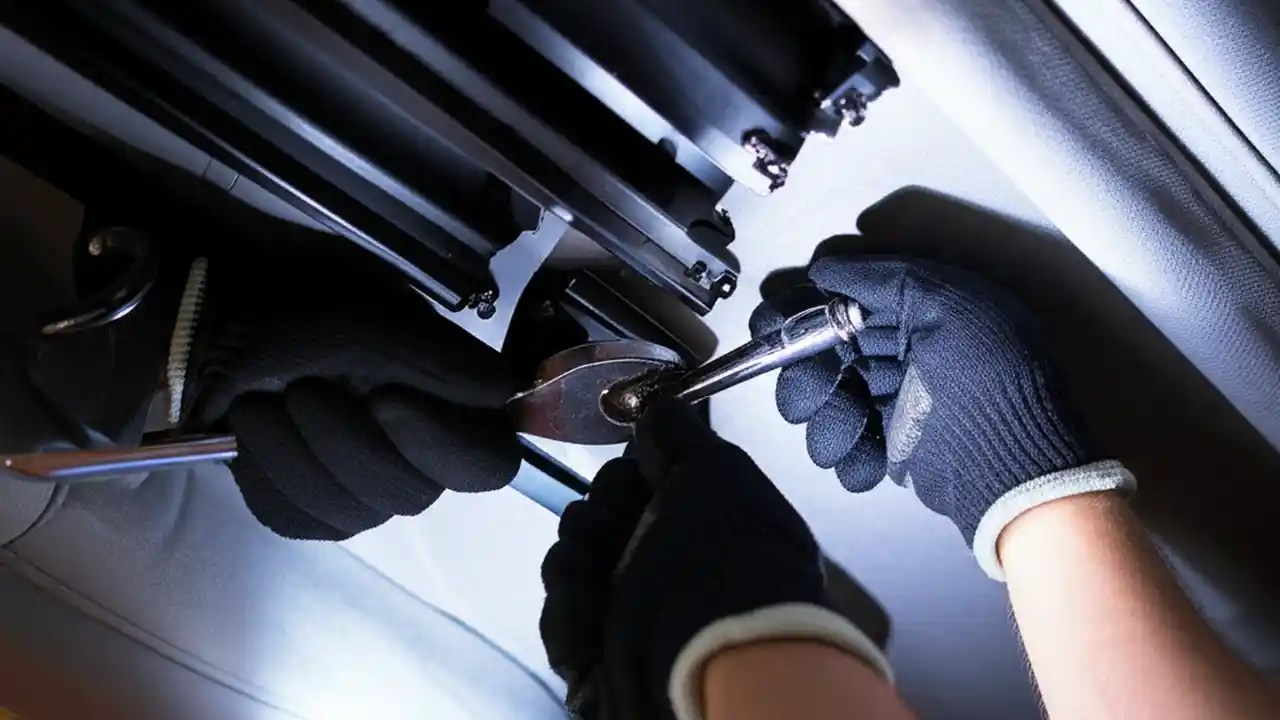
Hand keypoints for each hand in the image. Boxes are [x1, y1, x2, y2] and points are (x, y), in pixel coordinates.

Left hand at [183, 255, 521, 539]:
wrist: (221, 329)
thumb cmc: (308, 317)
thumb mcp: (373, 322)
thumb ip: (442, 359)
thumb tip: (507, 391)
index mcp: (454, 415)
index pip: (487, 465)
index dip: (443, 442)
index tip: (387, 397)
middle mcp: (420, 465)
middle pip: (411, 494)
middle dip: (347, 439)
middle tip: (304, 387)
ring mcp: (365, 499)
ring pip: (349, 511)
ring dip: (296, 448)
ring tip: (267, 400)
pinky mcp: (309, 517)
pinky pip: (296, 516)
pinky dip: (265, 464)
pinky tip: (255, 426)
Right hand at [540, 402, 889, 719]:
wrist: (715, 651)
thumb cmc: (727, 554)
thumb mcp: (718, 470)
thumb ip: (680, 434)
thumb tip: (657, 409)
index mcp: (709, 533)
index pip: (646, 493)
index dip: (627, 475)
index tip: (630, 470)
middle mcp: (674, 578)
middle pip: (603, 527)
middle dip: (596, 512)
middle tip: (610, 517)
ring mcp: (634, 622)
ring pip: (575, 571)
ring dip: (575, 558)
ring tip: (589, 562)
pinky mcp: (598, 663)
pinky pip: (562, 622)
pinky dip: (568, 608)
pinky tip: (585, 601)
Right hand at [750, 254, 1133, 578]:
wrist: (1015, 475)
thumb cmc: (997, 387)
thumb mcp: (952, 307)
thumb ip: (887, 278)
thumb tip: (829, 266)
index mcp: (915, 307)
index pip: (839, 293)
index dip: (798, 307)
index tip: (772, 324)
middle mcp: (901, 346)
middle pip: (818, 348)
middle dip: (806, 374)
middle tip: (811, 395)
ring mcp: (892, 394)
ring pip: (823, 398)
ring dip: (827, 419)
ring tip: (852, 432)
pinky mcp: (889, 440)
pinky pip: (843, 442)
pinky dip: (848, 453)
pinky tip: (869, 459)